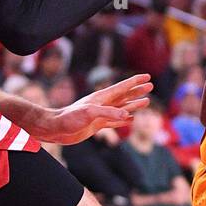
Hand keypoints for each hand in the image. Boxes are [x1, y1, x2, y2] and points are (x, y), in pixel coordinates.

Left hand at [38, 73, 152, 145]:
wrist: (55, 129)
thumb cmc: (69, 118)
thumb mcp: (90, 114)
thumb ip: (109, 113)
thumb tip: (128, 115)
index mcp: (101, 98)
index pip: (122, 87)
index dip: (135, 82)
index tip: (147, 77)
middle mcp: (103, 105)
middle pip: (124, 96)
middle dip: (137, 91)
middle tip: (150, 86)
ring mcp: (100, 115)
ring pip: (122, 108)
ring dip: (134, 104)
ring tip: (146, 101)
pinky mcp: (97, 125)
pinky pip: (115, 121)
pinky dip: (124, 120)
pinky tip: (131, 119)